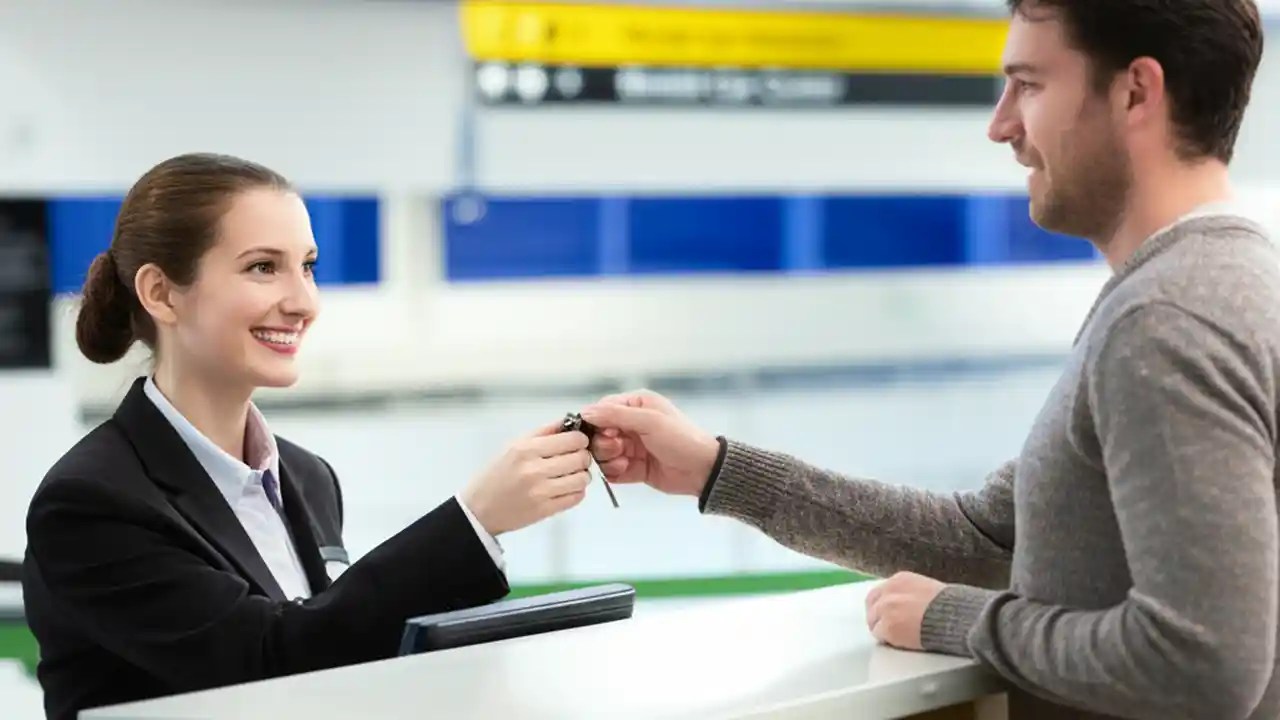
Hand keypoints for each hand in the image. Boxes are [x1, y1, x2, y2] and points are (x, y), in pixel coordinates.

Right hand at [460, 421, 591, 535]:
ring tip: (571, 475)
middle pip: (581, 458)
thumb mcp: (515, 445)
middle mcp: (535, 470)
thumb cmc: (497, 474)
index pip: (573, 440)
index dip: (580, 440)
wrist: (480, 508)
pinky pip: (576, 497)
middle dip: (583, 457)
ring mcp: (541, 492)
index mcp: (527, 449)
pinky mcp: (545, 510)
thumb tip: (571, 421)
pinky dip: (576, 491)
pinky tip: (566, 488)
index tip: (577, 443)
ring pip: (582, 479)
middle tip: (575, 459)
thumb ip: (545, 432)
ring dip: (581, 475)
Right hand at [580, 390, 720, 497]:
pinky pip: (611, 470)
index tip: (606, 432)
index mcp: (636, 405)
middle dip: (604, 443)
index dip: (597, 422)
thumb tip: (586, 412)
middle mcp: (631, 424)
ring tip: (626, 461)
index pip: (602, 409)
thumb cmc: (681, 439)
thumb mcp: (650, 421)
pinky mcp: (633, 468)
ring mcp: (631, 447)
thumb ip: (616, 415)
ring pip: (602, 453)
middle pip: (598, 433)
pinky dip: (614, 472)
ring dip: (609, 458)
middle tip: (619, 447)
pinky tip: (627, 470)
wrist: (703, 470)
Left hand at [865, 572, 945, 650]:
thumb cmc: (950, 607)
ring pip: (873, 621)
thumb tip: (905, 605)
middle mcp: (889, 591)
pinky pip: (879, 636)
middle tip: (885, 627)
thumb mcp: (927, 590)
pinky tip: (901, 641)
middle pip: (871, 605)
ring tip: (897, 636)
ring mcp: (886, 608)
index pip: (880, 592)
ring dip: (883, 629)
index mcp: (900, 580)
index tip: (887, 614)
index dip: (883, 605)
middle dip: (876, 616)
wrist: (955, 618)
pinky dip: (888, 640)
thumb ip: (911, 594)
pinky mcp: (887, 626)